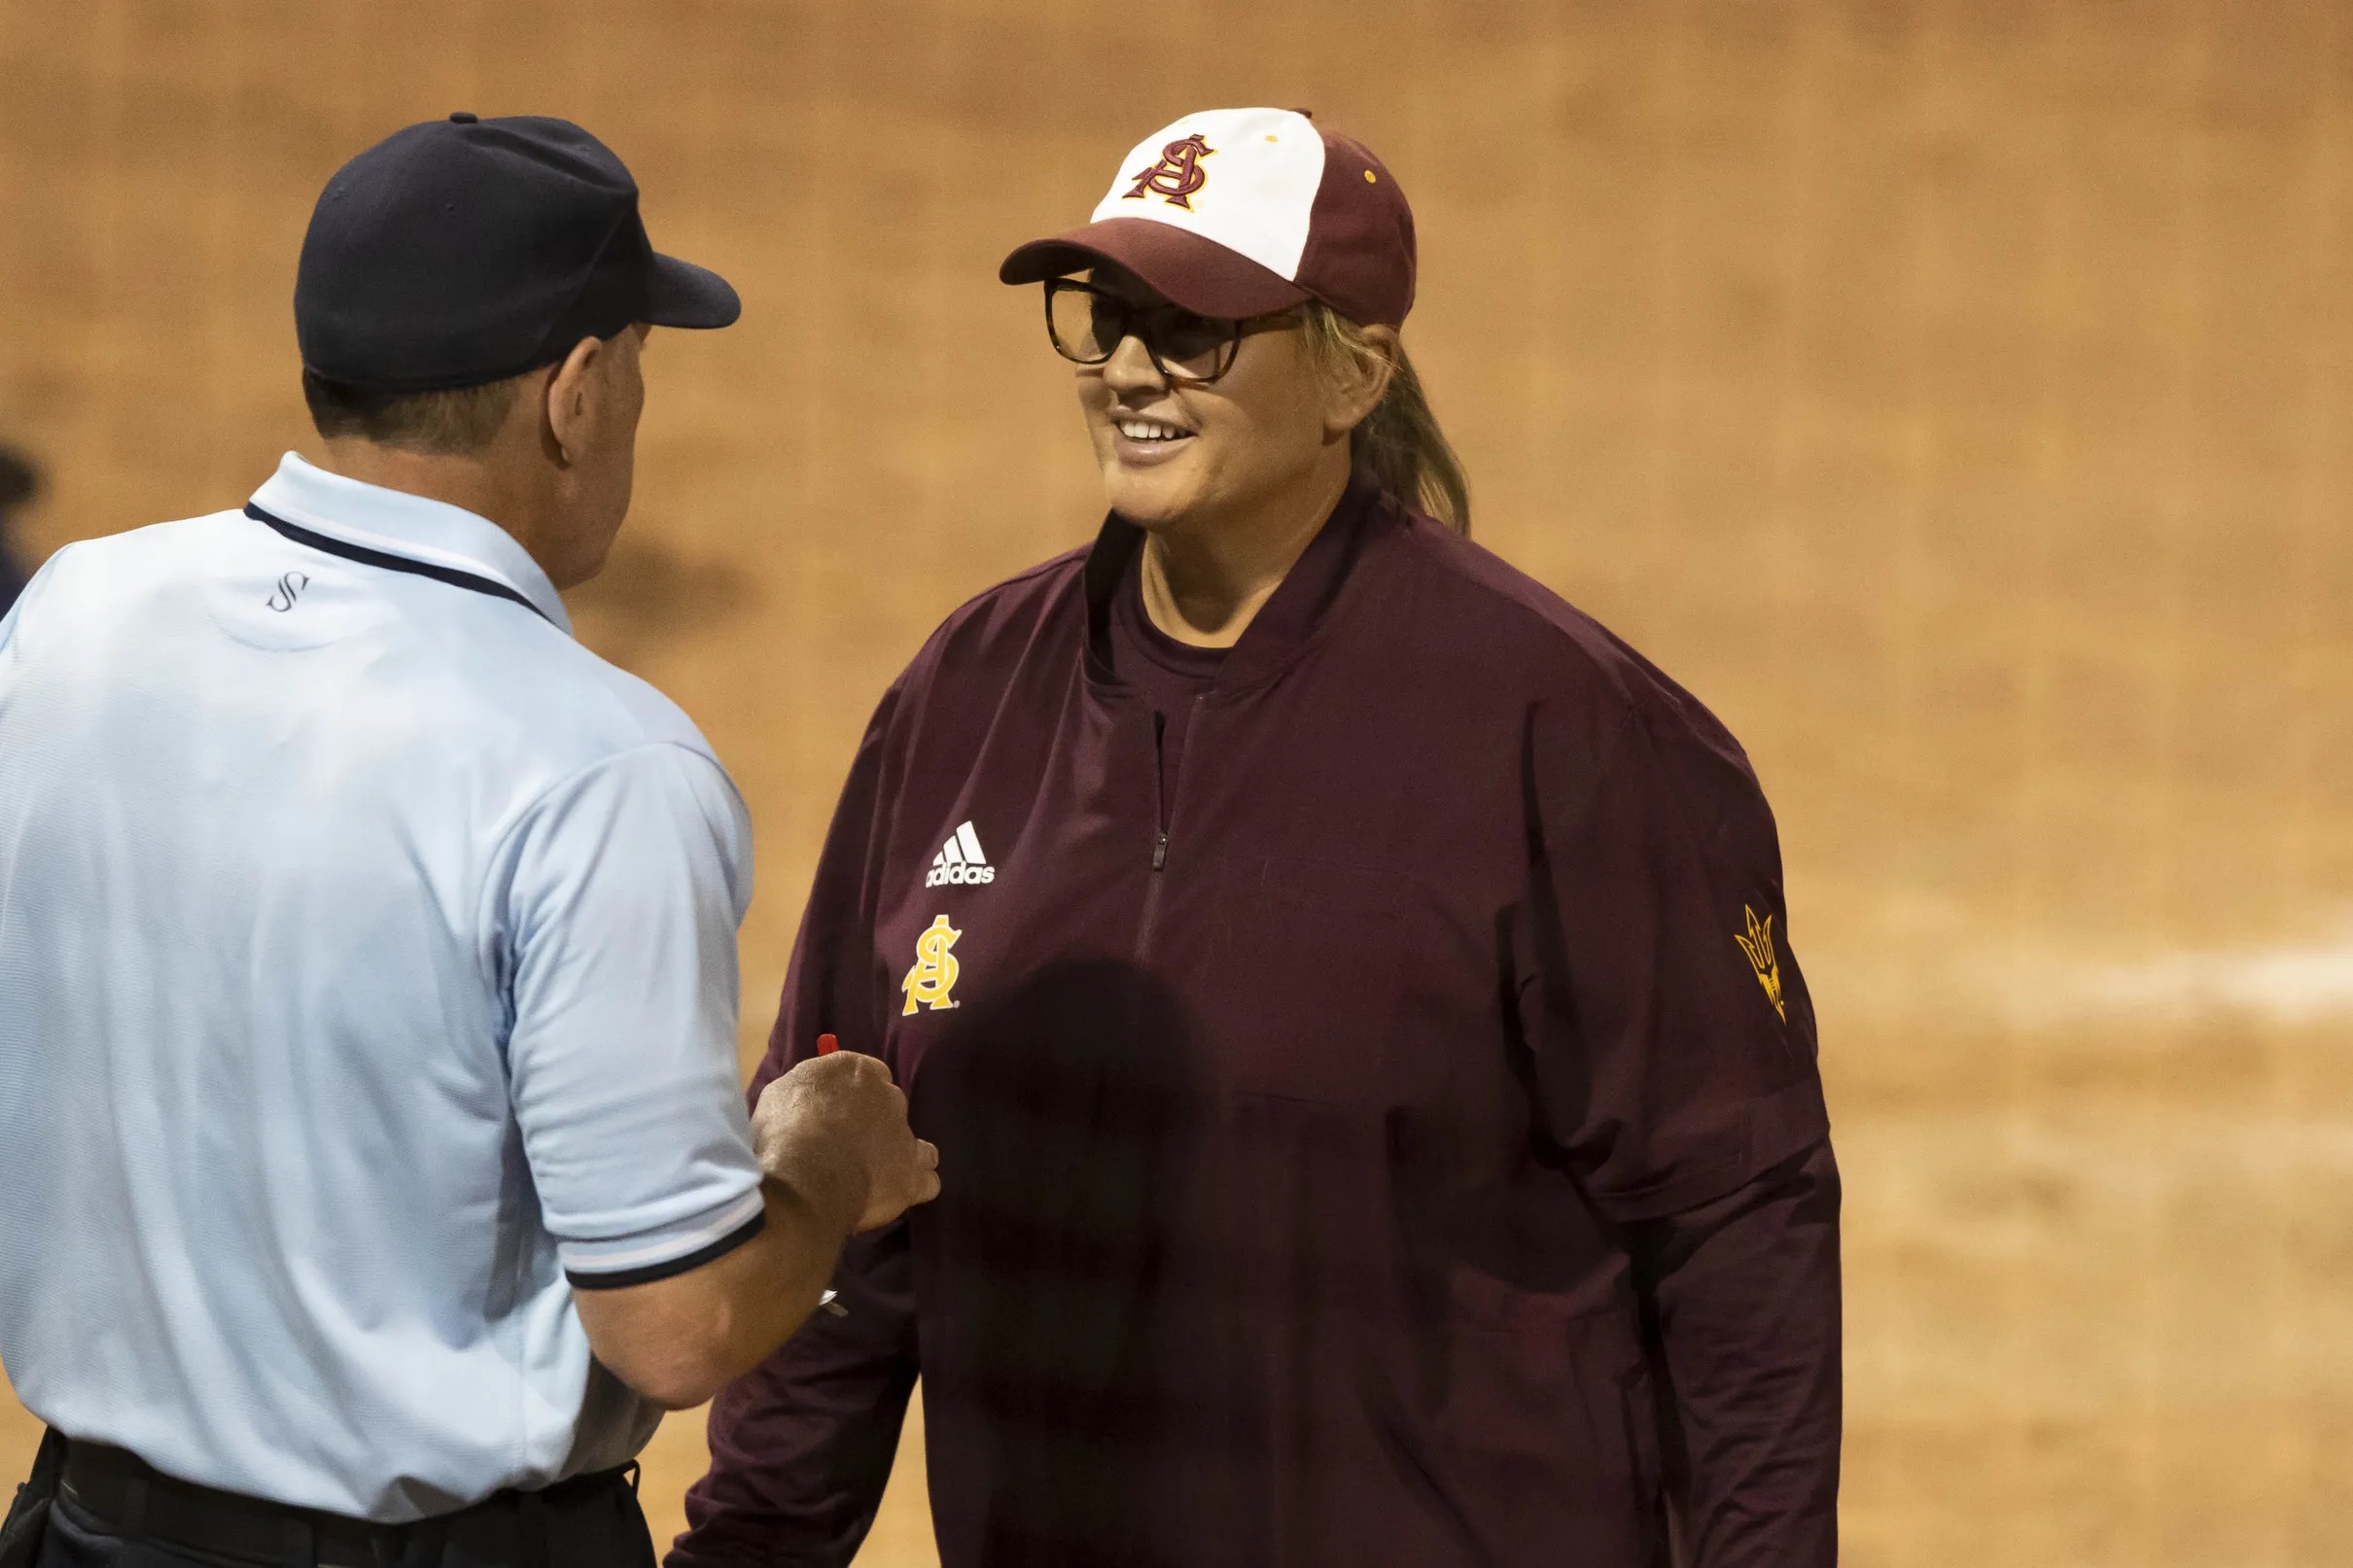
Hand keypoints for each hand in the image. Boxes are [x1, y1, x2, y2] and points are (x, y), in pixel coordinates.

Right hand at [752, 1051, 940, 1233]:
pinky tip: (895, 1194)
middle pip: (891, 1107)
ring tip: (881, 1173)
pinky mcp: (911, 1177)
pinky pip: (927, 1182)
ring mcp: (904, 1138)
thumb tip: (810, 1099)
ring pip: (919, 1145)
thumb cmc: (783, 1129)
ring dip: (904, 1155)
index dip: (854, 1095)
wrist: (804, 1171)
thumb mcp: (781, 1094)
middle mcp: (889, 1097)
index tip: (838, 1111)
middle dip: (875, 1125)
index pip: (867, 1074)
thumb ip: (805, 1092)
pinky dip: (914, 1187)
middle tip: (848, 1147)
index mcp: (857, 1071)